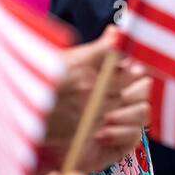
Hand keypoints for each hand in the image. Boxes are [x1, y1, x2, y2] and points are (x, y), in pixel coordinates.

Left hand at [42, 27, 151, 174]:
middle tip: (117, 96)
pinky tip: (100, 134)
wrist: (31, 131)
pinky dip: (120, 134)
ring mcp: (119, 122)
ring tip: (105, 119)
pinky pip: (133, 137)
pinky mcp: (116, 145)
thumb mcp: (70, 66)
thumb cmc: (48, 94)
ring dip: (127, 115)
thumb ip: (96, 50)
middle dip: (133, 93)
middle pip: (144, 91)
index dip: (135, 71)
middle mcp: (118, 100)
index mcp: (110, 79)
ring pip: (143, 113)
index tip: (130, 70)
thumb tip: (115, 30)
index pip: (136, 70)